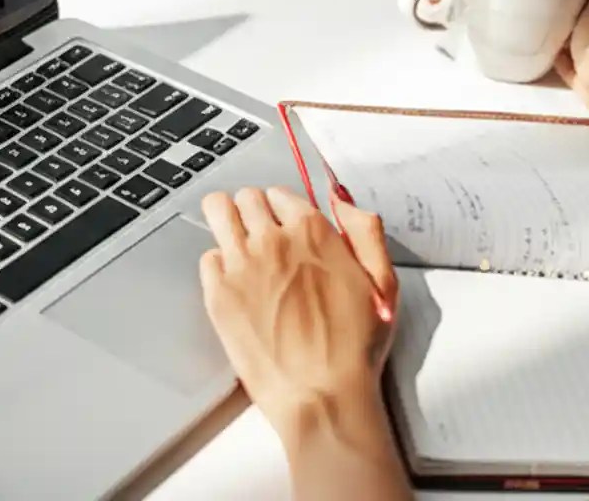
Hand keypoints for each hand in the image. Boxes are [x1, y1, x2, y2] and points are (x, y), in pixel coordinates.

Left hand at [199, 188, 398, 440]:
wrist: (321, 395)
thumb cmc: (354, 348)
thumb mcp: (382, 283)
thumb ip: (365, 234)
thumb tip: (344, 203)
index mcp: (313, 232)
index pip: (281, 194)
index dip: (283, 210)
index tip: (286, 226)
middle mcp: (272, 240)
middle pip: (246, 198)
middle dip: (254, 212)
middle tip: (260, 235)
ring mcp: (241, 264)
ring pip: (217, 210)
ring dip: (226, 220)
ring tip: (236, 242)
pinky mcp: (218, 293)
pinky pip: (207, 257)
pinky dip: (218, 265)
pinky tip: (234, 284)